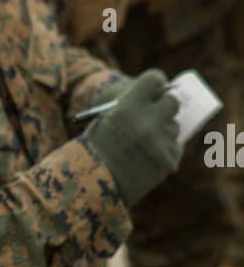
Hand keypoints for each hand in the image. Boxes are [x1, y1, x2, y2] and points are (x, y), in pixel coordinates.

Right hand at [83, 68, 182, 205]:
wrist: (91, 187)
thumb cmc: (94, 149)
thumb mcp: (105, 119)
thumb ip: (131, 105)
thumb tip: (158, 97)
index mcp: (128, 108)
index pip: (155, 80)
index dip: (154, 84)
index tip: (153, 89)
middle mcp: (148, 123)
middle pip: (172, 102)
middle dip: (164, 106)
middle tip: (155, 113)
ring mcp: (161, 143)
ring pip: (174, 127)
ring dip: (163, 131)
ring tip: (143, 144)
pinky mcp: (169, 161)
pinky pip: (174, 147)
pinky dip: (164, 150)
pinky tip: (147, 158)